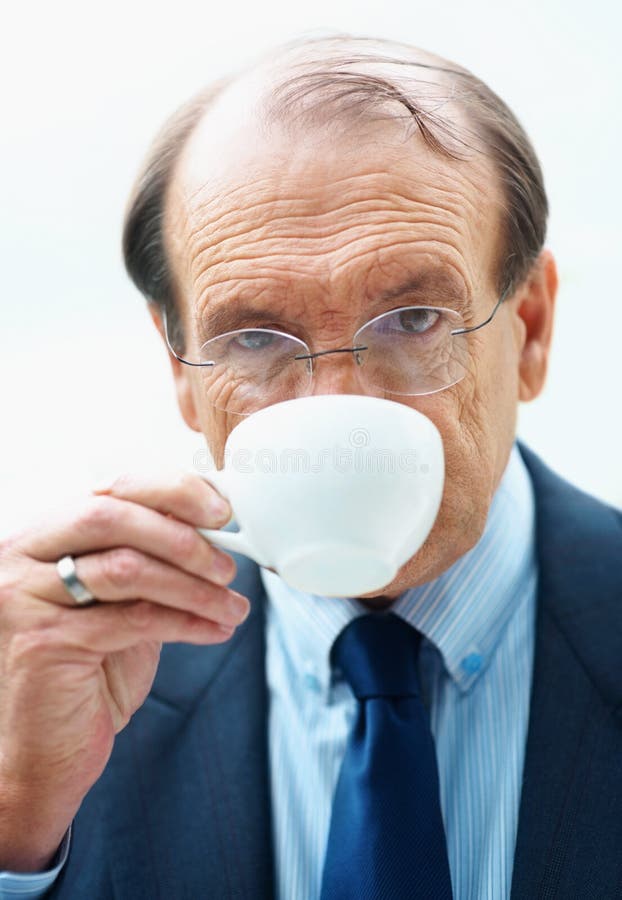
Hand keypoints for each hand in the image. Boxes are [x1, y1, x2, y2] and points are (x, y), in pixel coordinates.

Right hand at [0, 473, 247, 871]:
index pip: (110, 488)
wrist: (46, 749)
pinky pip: (132, 619)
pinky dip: (185, 622)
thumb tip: (213, 526)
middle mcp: (22, 556)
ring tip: (230, 605)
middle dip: (181, 536)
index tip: (220, 510)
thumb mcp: (119, 600)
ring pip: (125, 568)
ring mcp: (24, 597)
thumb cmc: (89, 668)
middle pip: (110, 516)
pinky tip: (214, 630)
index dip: (172, 491)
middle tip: (227, 564)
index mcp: (44, 534)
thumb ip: (148, 557)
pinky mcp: (42, 642)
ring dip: (193, 586)